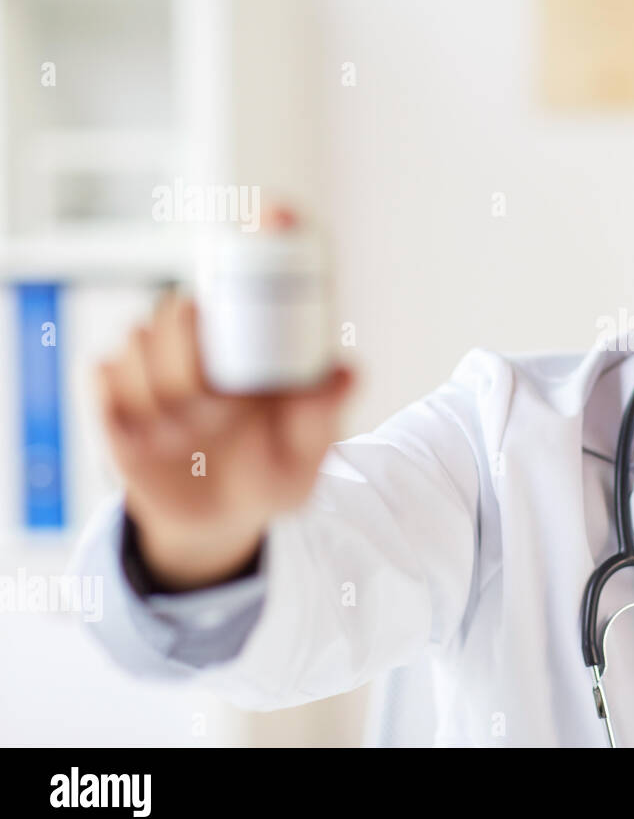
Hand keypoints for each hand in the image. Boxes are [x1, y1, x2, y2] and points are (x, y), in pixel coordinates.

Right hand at [95, 290, 353, 590]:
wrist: (218, 522)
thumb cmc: (271, 478)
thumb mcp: (305, 457)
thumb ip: (319, 416)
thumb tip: (347, 372)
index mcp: (249, 349)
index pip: (230, 296)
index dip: (225, 305)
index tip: (238, 341)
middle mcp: (199, 348)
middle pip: (173, 311)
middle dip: (188, 356)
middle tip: (213, 405)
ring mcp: (153, 370)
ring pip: (134, 344)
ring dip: (158, 391)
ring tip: (185, 434)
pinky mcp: (114, 398)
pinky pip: (102, 376)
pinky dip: (121, 406)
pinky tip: (147, 438)